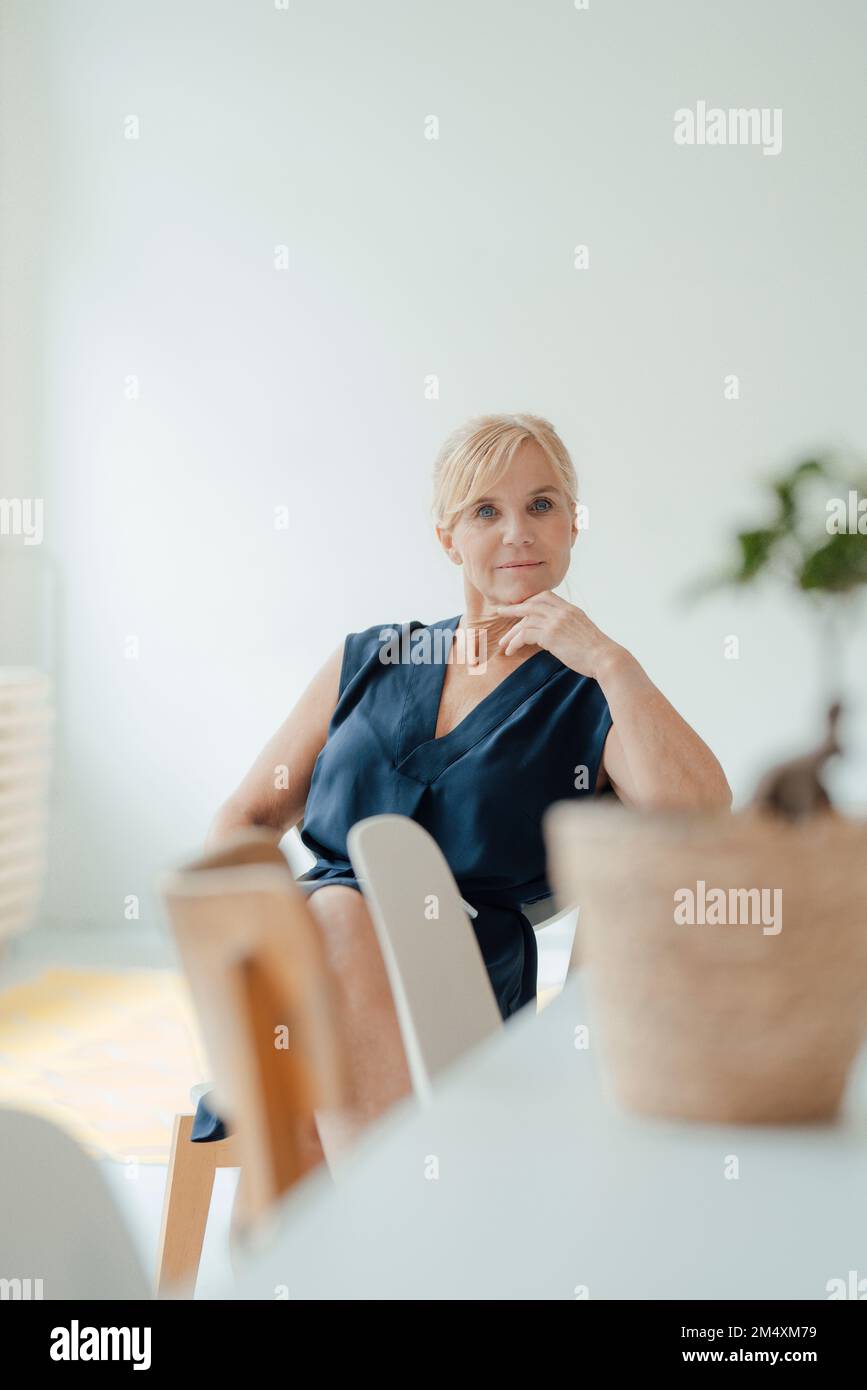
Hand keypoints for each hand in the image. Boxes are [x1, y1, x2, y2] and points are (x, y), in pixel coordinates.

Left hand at [493, 591, 620, 679]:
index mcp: (571, 609)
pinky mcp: (550, 635)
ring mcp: (556, 621)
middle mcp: (562, 611)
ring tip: (503, 644)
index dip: (530, 601)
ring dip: (511, 633)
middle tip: (500, 612)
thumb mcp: (584, 631)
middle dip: (513, 609)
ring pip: (524, 621)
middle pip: (531, 604)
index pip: (545, 596)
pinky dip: (515, 642)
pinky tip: (511, 651)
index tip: (520, 607)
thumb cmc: (598, 651)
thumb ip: (570, 627)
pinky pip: (525, 634)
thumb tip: (560, 634)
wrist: (606, 658)